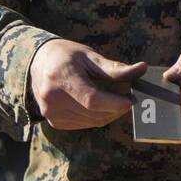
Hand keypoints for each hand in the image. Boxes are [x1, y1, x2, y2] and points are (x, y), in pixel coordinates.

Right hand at [29, 39, 145, 128]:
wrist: (38, 63)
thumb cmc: (67, 56)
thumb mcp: (90, 57)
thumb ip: (114, 68)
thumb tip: (142, 68)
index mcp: (61, 78)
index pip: (92, 100)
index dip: (114, 103)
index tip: (131, 100)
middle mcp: (52, 99)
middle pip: (94, 113)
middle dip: (116, 109)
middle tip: (130, 98)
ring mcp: (51, 113)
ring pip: (91, 122)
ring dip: (109, 114)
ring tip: (117, 100)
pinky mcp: (54, 122)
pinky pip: (83, 124)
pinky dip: (97, 117)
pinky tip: (101, 106)